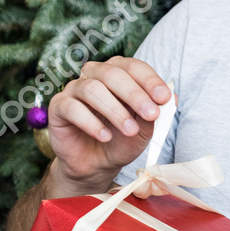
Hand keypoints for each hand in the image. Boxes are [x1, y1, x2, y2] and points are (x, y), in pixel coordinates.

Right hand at [47, 57, 173, 193]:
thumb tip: (171, 97)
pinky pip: (72, 107)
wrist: (98, 163)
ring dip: (115, 110)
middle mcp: (95, 76)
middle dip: (135, 94)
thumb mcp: (146, 127)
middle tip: (151, 114)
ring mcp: (74, 89)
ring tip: (130, 130)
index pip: (133, 67)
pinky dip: (91, 122)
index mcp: (119, 74)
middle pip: (112, 74)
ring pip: (92, 89)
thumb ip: (156, 111)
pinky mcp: (58, 107)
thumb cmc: (123, 139)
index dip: (149, 80)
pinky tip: (105, 136)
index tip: (164, 98)